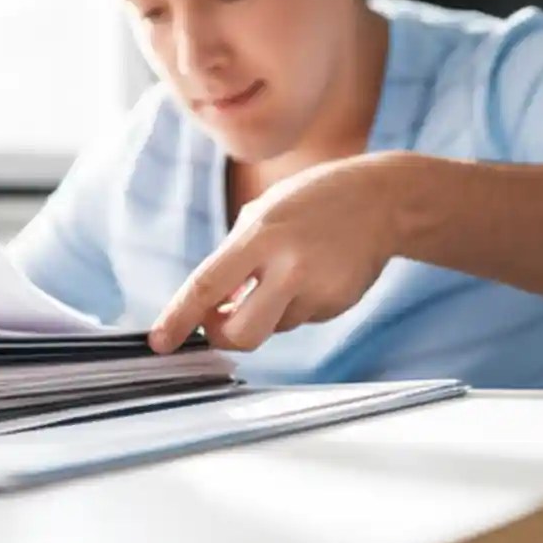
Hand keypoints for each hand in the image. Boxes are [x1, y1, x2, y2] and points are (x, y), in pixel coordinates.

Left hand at [149, 156, 396, 353]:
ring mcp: (316, 290)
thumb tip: (211, 307)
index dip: (178, 318)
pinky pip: (299, 319)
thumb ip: (234, 257)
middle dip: (221, 336)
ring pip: (271, 327)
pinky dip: (295, 304)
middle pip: (240, 334)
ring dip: (266, 310)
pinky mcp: (336, 305)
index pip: (207, 286)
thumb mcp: (263, 212)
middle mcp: (288, 267)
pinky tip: (314, 272)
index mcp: (260, 235)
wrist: (383, 200)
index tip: (159, 341)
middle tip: (218, 320)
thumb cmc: (312, 200)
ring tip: (290, 268)